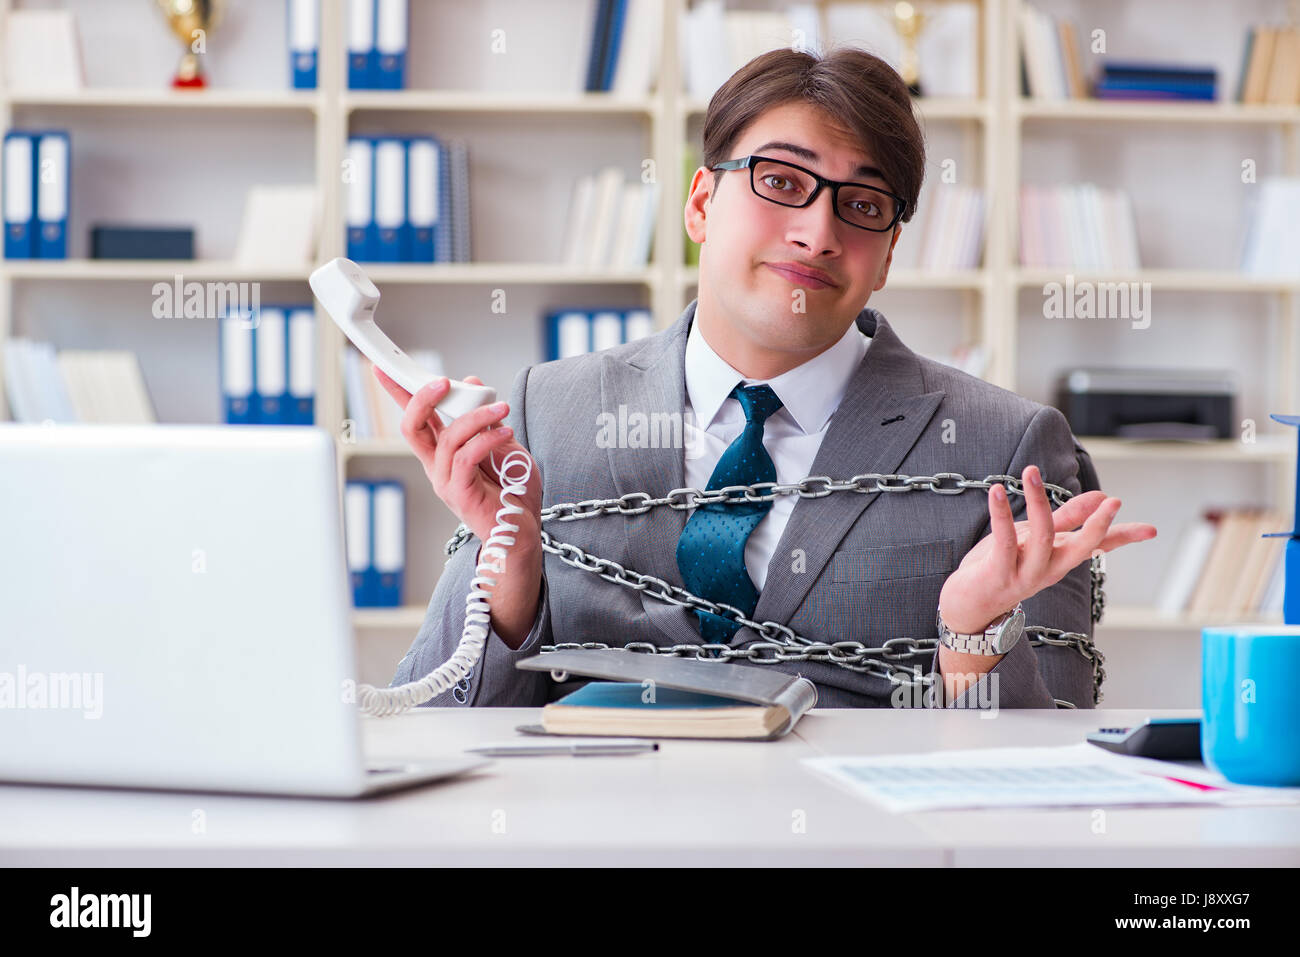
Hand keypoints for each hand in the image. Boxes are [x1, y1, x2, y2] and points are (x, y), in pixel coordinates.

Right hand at [372, 367, 542, 549]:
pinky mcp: (459, 493)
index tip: (385, 368)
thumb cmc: (514, 492)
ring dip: (477, 416)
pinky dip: (486, 438)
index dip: (399, 393)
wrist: (523, 531)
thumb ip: (486, 420)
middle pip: (413, 427)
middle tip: (445, 382)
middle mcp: (437, 467)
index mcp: (443, 454)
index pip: (416, 419)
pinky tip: (506, 431)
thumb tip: (472, 384)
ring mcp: (445, 481)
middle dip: (422, 398)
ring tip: (502, 408)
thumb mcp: (503, 445)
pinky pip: (466, 456)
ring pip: (448, 437)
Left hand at [937, 464, 1155, 633]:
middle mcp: (1049, 569)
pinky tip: (996, 491)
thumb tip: (1101, 497)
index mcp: (1061, 559)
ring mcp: (1025, 574)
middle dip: (1096, 526)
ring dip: (1037, 502)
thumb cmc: (1003, 566)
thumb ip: (1067, 518)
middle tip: (1112, 502)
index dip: (1124, 537)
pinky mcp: (998, 574)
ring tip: (1032, 471)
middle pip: (1079, 548)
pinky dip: (1000, 514)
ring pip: (1041, 538)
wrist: (969, 606)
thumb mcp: (1037, 539)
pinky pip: (1004, 542)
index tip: (1151, 530)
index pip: (1098, 547)